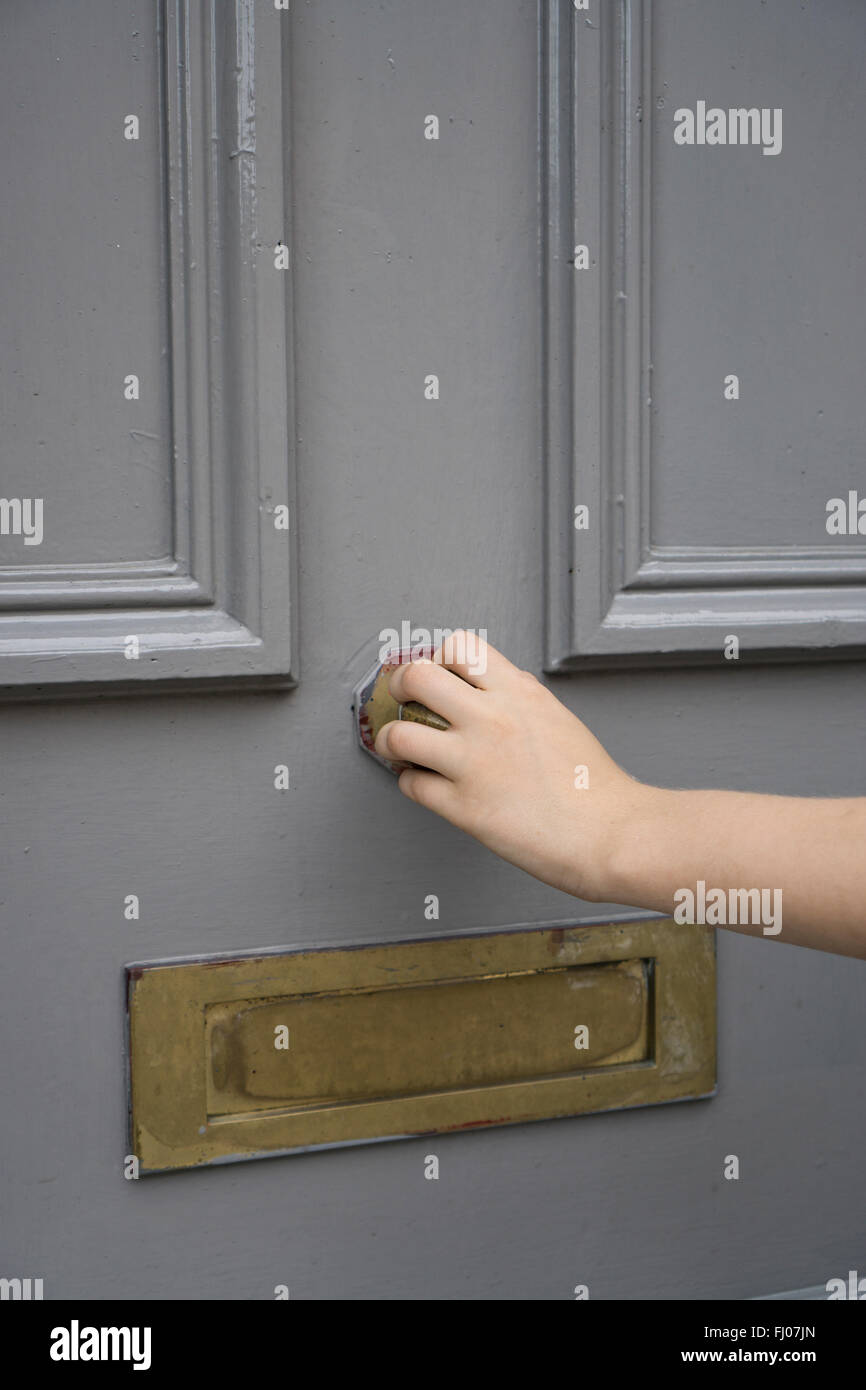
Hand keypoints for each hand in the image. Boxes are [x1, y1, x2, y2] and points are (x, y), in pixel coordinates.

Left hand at [373, 631, 641, 900]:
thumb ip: (520, 698)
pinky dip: (409, 783)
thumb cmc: (594, 785)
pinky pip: (412, 786)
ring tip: (396, 747)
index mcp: (519, 693)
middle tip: (401, 700)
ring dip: (389, 741)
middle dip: (399, 687)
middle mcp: (492, 720)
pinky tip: (421, 783)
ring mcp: (474, 763)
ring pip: (399, 735)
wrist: (612, 833)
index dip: (437, 658)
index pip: (459, 647)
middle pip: (417, 676)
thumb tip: (494, 687)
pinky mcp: (464, 807)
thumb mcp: (558, 718)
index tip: (433, 673)